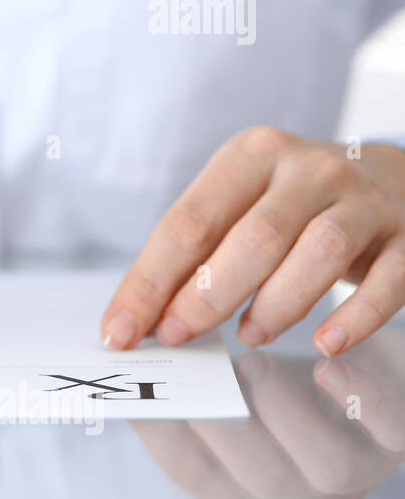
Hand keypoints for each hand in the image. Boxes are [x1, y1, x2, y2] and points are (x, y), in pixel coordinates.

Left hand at [103, 127, 404, 355]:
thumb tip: (138, 320)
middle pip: (254, 237)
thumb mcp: (239, 205)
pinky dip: (357, 316)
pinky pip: (388, 279)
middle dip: (206, 295)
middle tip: (177, 336)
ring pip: (318, 252)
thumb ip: (194, 255)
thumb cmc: (291, 203)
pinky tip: (328, 343)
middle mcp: (309, 168)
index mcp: (251, 155)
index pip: (189, 221)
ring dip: (276, 305)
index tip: (121, 330)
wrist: (393, 178)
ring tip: (249, 335)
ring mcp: (364, 200)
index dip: (150, 281)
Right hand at [132, 330, 404, 498]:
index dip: (163, 434)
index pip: (195, 475)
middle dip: (222, 426)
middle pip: (261, 478)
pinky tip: (327, 366)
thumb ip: (184, 393)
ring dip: (284, 414)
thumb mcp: (227, 397)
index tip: (137, 393)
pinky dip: (360, 398)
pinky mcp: (402, 432)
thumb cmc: (280, 384)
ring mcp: (363, 473)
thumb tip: (114, 364)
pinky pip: (390, 426)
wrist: (357, 371)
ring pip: (327, 467)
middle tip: (194, 378)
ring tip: (250, 363)